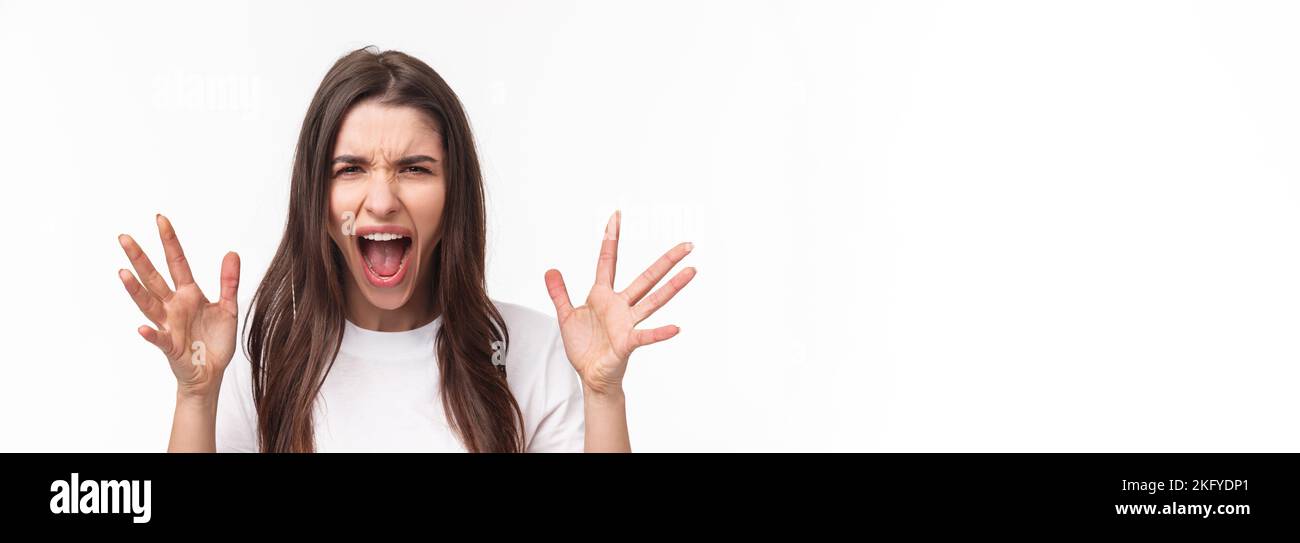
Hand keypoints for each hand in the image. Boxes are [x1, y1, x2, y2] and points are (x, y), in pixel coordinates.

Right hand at [117, 214, 240, 400]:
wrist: (211, 372)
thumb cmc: (215, 341)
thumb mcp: (228, 308)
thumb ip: (229, 282)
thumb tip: (231, 252)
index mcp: (189, 294)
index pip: (177, 262)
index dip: (169, 241)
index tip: (160, 219)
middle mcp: (174, 306)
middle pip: (154, 278)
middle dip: (140, 258)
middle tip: (124, 237)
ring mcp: (169, 325)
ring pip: (148, 304)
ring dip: (135, 290)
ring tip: (123, 273)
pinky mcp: (170, 346)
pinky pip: (158, 339)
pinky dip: (150, 334)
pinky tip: (142, 328)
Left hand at [544, 211, 695, 395]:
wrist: (590, 375)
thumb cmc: (584, 348)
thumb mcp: (566, 316)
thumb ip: (559, 293)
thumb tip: (551, 270)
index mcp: (603, 296)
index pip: (608, 261)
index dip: (611, 239)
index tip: (616, 217)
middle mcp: (620, 306)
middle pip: (646, 278)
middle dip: (666, 261)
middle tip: (687, 245)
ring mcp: (626, 323)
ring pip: (653, 300)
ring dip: (673, 286)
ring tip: (691, 271)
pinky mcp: (627, 342)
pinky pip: (645, 335)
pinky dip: (660, 333)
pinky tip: (675, 328)